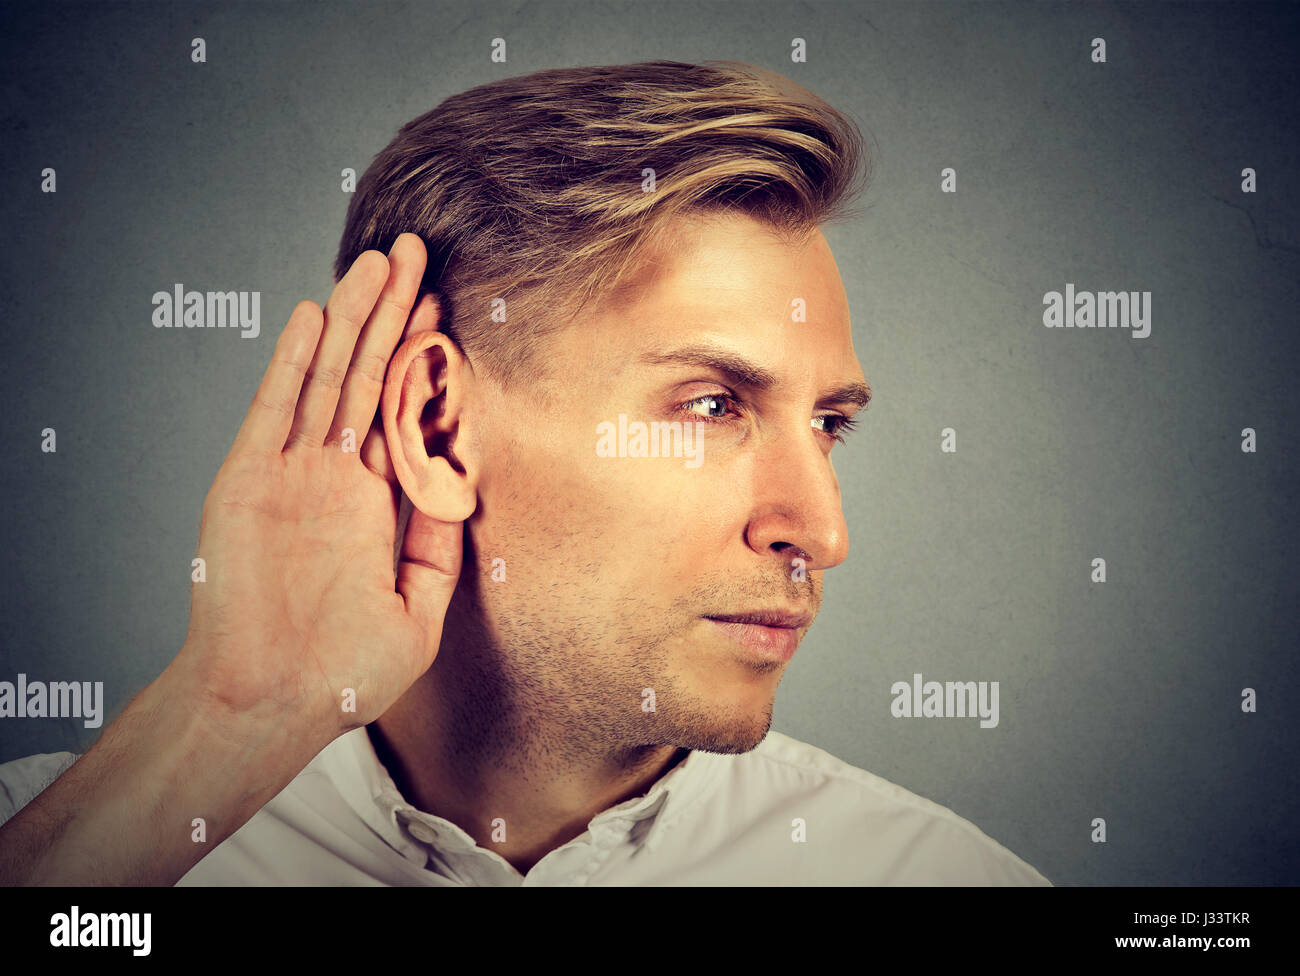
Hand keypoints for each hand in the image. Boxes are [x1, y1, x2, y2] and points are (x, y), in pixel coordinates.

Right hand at [174, 233, 461, 745]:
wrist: (270, 704)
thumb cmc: (343, 674)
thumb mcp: (418, 610)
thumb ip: (440, 548)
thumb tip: (466, 489)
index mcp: (378, 505)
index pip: (405, 413)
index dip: (424, 359)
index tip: (445, 307)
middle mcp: (336, 479)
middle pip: (370, 378)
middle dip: (393, 316)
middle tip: (416, 252)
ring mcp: (292, 476)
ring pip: (328, 380)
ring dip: (351, 320)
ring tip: (376, 263)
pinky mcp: (248, 481)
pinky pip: (275, 411)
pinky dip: (293, 363)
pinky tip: (314, 315)